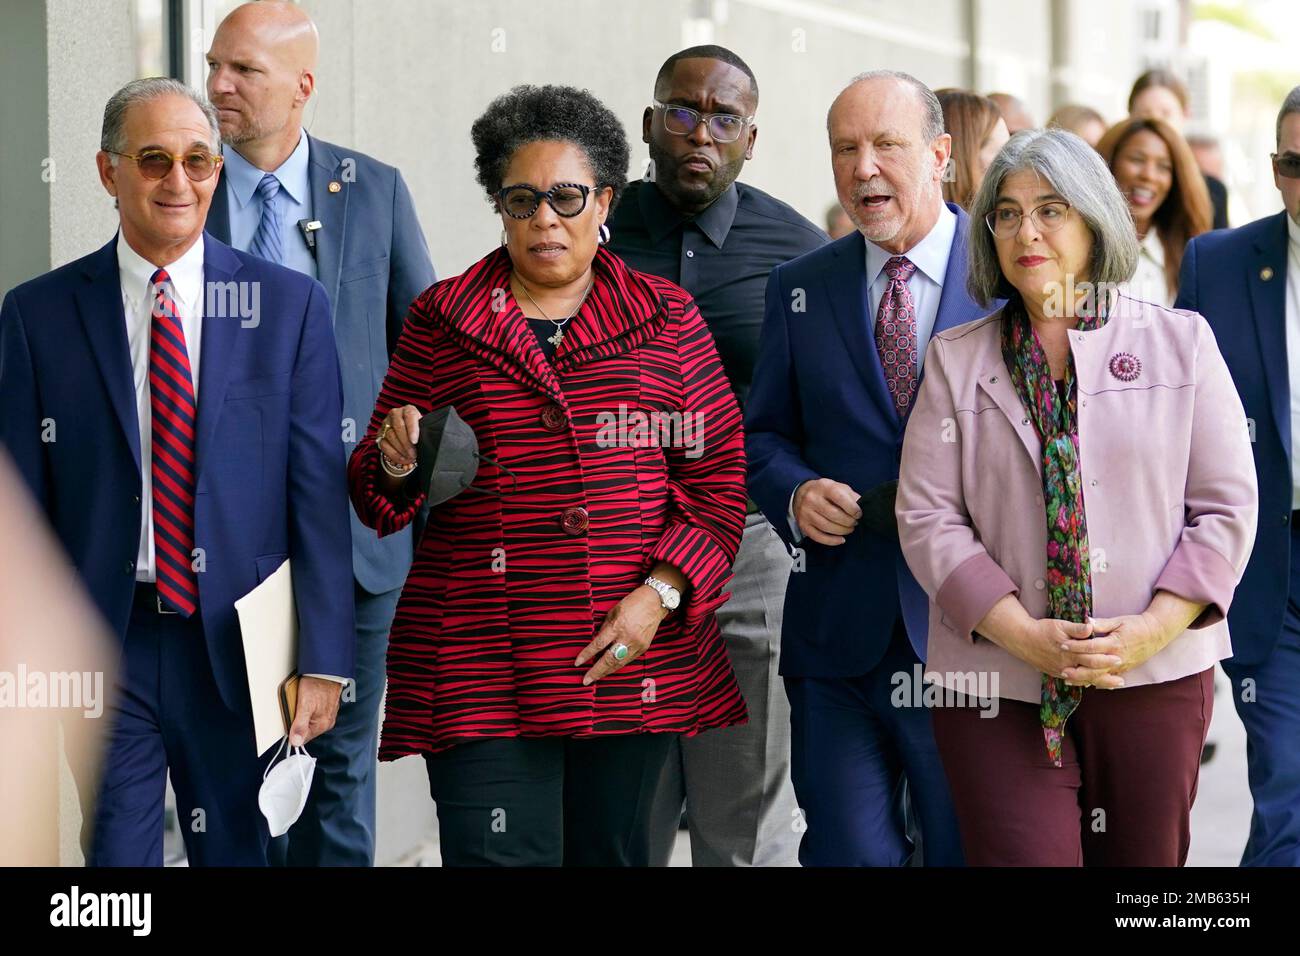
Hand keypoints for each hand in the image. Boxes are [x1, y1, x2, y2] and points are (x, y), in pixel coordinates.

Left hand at [289, 676, 342, 746]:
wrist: (327, 669)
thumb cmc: (316, 684)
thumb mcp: (305, 705)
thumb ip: (300, 725)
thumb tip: (295, 742)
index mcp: (322, 725)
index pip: (302, 738)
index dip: (293, 730)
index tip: (290, 719)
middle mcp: (327, 722)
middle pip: (305, 729)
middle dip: (297, 720)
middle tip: (296, 707)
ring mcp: (328, 713)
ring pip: (309, 719)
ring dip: (302, 713)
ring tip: (301, 700)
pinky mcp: (327, 706)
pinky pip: (313, 712)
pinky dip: (308, 707)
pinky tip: (307, 698)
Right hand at [377, 404, 420, 469]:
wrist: (409, 434)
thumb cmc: (418, 431)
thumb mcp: (424, 428)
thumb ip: (425, 432)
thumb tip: (428, 442)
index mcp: (408, 410)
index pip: (410, 415)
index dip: (412, 429)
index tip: (415, 441)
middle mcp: (395, 414)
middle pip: (398, 427)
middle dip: (406, 443)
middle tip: (413, 454)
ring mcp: (386, 423)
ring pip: (390, 436)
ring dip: (401, 450)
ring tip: (410, 458)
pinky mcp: (380, 434)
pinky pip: (384, 445)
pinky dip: (394, 454)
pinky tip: (402, 459)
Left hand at [574, 586, 667, 684]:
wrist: (655, 602)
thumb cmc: (632, 603)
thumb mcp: (614, 611)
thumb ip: (605, 628)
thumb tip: (596, 641)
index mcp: (618, 626)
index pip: (599, 644)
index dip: (587, 655)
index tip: (578, 663)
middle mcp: (627, 638)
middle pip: (609, 659)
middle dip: (596, 671)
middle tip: (586, 680)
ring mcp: (637, 644)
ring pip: (619, 663)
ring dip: (606, 672)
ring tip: (596, 677)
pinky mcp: (643, 648)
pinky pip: (628, 660)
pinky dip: (618, 665)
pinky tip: (610, 669)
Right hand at [793, 478, 860, 545]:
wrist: (801, 493)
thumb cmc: (825, 492)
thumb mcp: (838, 487)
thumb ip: (851, 496)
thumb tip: (863, 508)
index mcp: (824, 486)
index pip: (840, 498)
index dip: (852, 508)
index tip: (858, 514)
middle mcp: (812, 499)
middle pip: (834, 514)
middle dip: (848, 521)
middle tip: (854, 522)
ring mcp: (805, 512)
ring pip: (827, 526)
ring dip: (842, 531)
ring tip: (849, 529)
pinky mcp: (803, 524)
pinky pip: (818, 537)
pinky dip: (832, 541)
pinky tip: (841, 539)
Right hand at [1006, 617, 1125, 688]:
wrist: (1022, 640)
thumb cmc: (1042, 630)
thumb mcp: (1059, 625)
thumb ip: (1076, 628)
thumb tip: (1091, 627)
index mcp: (1069, 652)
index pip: (1092, 657)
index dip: (1106, 658)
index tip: (1119, 658)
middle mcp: (1066, 664)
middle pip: (1090, 671)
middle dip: (1107, 674)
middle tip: (1121, 677)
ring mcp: (1061, 671)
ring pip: (1084, 679)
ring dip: (1099, 682)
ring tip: (1113, 684)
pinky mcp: (1057, 673)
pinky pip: (1075, 680)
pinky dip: (1086, 682)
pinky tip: (1094, 683)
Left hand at [1062, 612, 1171, 681]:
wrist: (1155, 634)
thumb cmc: (1135, 625)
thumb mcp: (1118, 621)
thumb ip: (1101, 623)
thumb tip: (1086, 621)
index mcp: (1114, 643)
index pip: (1092, 646)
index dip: (1076, 646)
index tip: (1062, 645)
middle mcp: (1117, 657)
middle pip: (1094, 667)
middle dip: (1078, 670)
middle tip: (1062, 670)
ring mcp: (1121, 666)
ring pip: (1100, 676)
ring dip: (1083, 679)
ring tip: (1068, 680)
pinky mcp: (1123, 670)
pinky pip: (1107, 679)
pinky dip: (1095, 682)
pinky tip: (1083, 684)